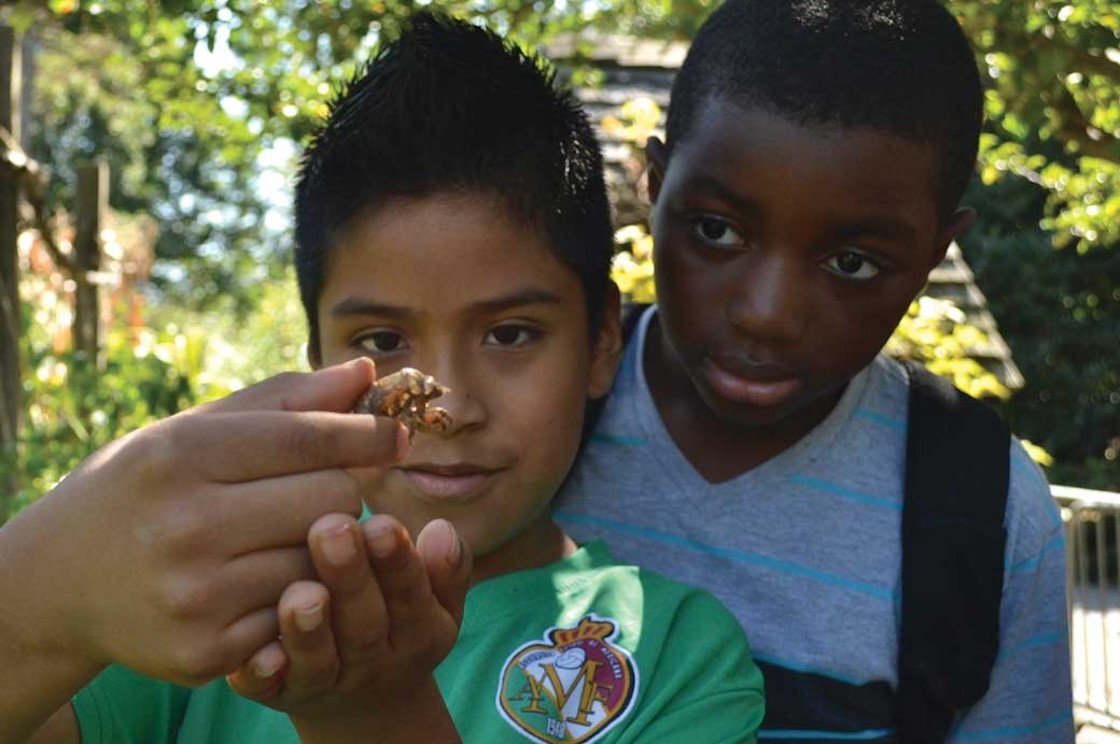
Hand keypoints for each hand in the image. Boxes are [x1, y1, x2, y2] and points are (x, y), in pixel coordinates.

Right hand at [0, 358, 407, 741]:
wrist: (60, 580)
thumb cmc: (145, 486)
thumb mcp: (195, 428)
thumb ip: (285, 399)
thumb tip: (366, 374)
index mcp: (183, 454)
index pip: (311, 438)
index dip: (367, 434)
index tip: (394, 434)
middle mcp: (186, 525)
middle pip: (336, 499)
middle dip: (341, 490)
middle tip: (315, 491)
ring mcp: (196, 595)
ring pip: (326, 559)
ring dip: (321, 545)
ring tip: (278, 536)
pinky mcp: (207, 650)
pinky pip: (300, 612)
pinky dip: (294, 594)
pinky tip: (258, 581)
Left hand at [228, 514, 470, 742]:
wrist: (364, 704)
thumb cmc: (396, 620)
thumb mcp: (437, 602)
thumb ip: (446, 567)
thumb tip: (441, 528)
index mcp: (417, 632)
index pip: (411, 595)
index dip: (397, 563)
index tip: (381, 523)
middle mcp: (372, 662)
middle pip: (363, 624)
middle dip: (349, 577)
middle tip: (331, 528)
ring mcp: (323, 682)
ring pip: (317, 659)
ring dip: (309, 627)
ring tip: (301, 592)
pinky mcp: (277, 694)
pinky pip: (268, 690)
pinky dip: (262, 674)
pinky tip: (258, 653)